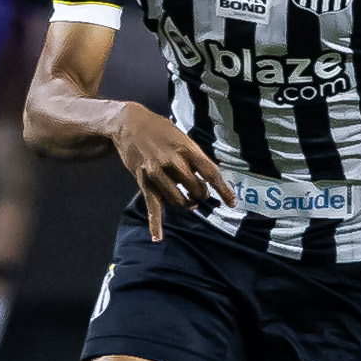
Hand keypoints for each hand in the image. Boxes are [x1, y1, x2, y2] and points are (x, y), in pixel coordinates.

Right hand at [111, 104, 232, 240]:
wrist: (128, 123)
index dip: (223, 190)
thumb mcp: (181, 137)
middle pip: (196, 188)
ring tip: (188, 202)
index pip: (211, 173)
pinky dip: (155, 223)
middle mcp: (173, 161)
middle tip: (200, 194)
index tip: (232, 202)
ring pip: (178, 199)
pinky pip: (152, 205)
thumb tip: (210, 175)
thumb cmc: (159, 128)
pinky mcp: (143, 180)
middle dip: (201, 194)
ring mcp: (157, 172)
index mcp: (186, 148)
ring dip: (186, 204)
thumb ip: (194, 155)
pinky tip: (157, 237)